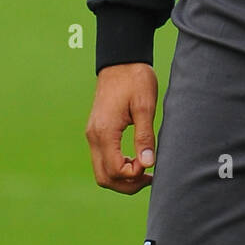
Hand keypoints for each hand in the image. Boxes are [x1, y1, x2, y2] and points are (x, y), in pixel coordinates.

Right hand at [86, 63, 158, 193]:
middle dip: (127, 184)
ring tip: (145, 170)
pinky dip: (117, 167)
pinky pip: (102, 159)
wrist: (121, 60)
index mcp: (105, 131)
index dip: (134, 175)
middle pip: (105, 177)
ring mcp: (93, 135)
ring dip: (122, 177)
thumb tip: (148, 163)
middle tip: (150, 177)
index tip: (151, 165)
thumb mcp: (145, 106)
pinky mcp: (96, 132)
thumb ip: (145, 136)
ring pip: (102, 171)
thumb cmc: (135, 79)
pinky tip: (136, 160)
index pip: (115, 170)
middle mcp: (94, 136)